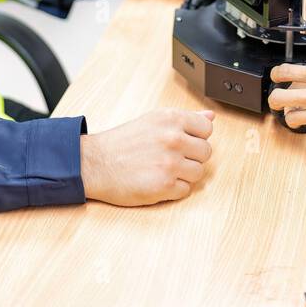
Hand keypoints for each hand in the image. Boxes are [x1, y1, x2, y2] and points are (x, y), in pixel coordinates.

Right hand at [80, 108, 215, 205]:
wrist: (94, 163)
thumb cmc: (122, 143)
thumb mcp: (153, 120)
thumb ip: (185, 119)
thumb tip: (211, 116)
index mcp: (171, 118)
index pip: (207, 129)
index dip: (196, 138)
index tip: (183, 142)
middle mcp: (173, 138)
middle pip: (205, 152)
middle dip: (191, 158)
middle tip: (170, 158)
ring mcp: (170, 163)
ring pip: (198, 173)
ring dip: (183, 175)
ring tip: (162, 170)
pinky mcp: (165, 185)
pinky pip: (186, 190)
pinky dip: (173, 190)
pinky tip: (157, 181)